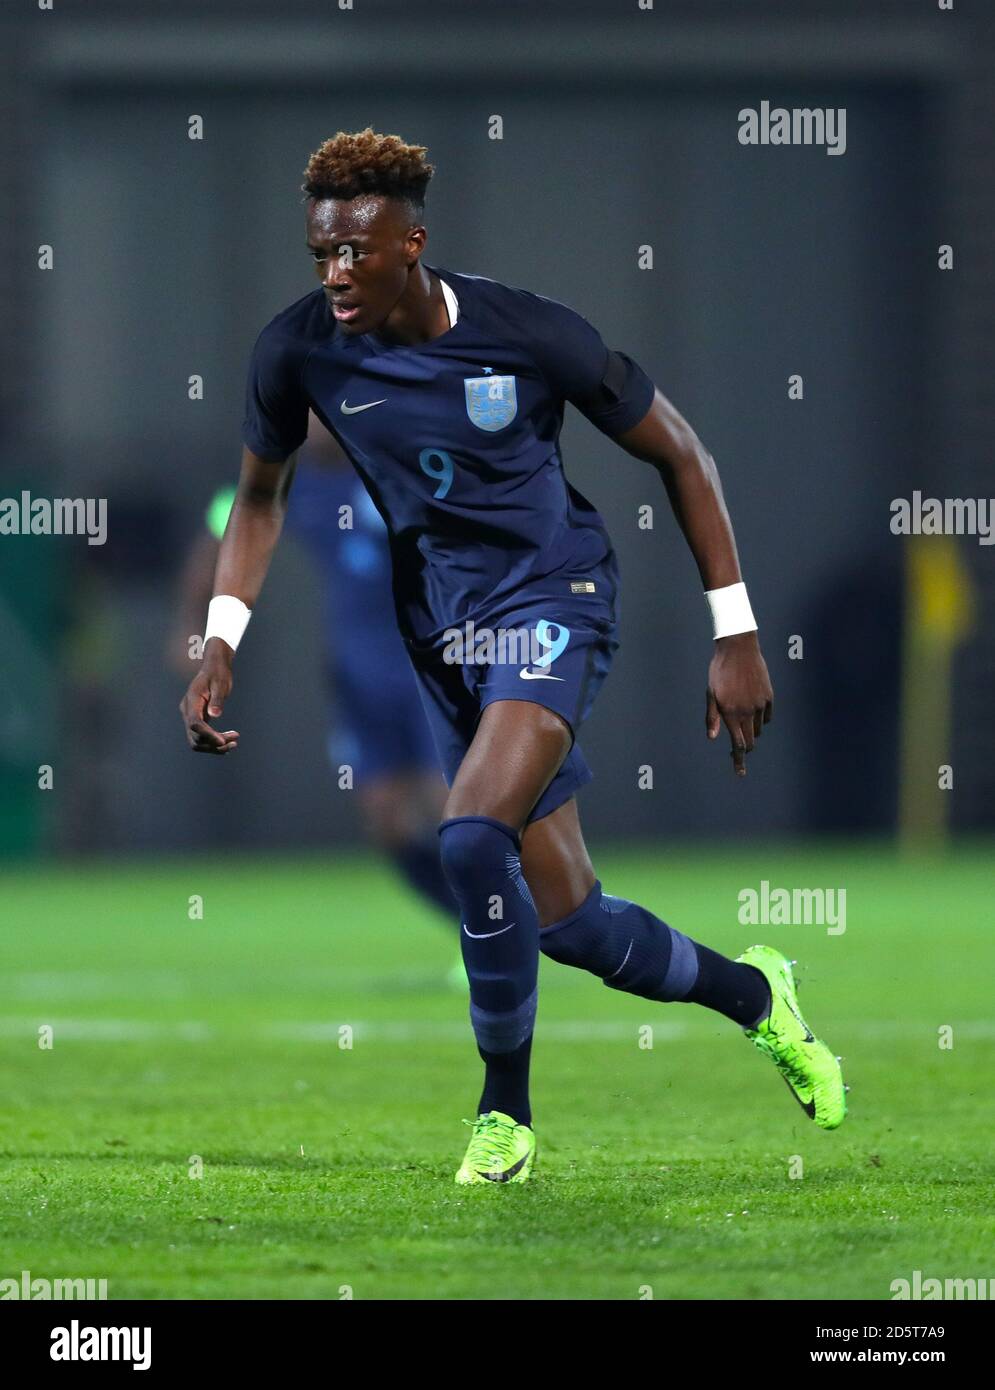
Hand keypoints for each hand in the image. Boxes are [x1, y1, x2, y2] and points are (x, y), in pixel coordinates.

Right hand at [180, 639, 239, 753]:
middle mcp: (188, 711)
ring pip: (197, 741)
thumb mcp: (220, 684)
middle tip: (234, 742)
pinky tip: (227, 743)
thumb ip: (217, 700)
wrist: (214, 668)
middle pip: (195, 737)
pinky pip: (202, 737)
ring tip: (233, 744)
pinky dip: (213, 742)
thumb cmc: (218, 674)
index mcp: (192, 701)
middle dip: (213, 744)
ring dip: (214, 746)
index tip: (223, 741)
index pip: (195, 724)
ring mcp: (191, 716)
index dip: (207, 735)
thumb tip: (215, 715)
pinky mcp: (198, 719)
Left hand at [705, 631, 772, 776]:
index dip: (738, 760)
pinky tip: (753, 712)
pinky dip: (761, 719)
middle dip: (744, 747)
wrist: (738, 648)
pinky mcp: (769, 696)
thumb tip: (712, 738)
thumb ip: (712, 717)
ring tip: (742, 722)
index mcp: (731, 713)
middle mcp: (748, 712)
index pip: (737, 745)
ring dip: (751, 732)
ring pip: (758, 729)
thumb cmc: (719, 671)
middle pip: (749, 740)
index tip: (740, 773)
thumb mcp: (710, 693)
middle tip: (737, 748)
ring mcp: (760, 704)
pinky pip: (767, 716)